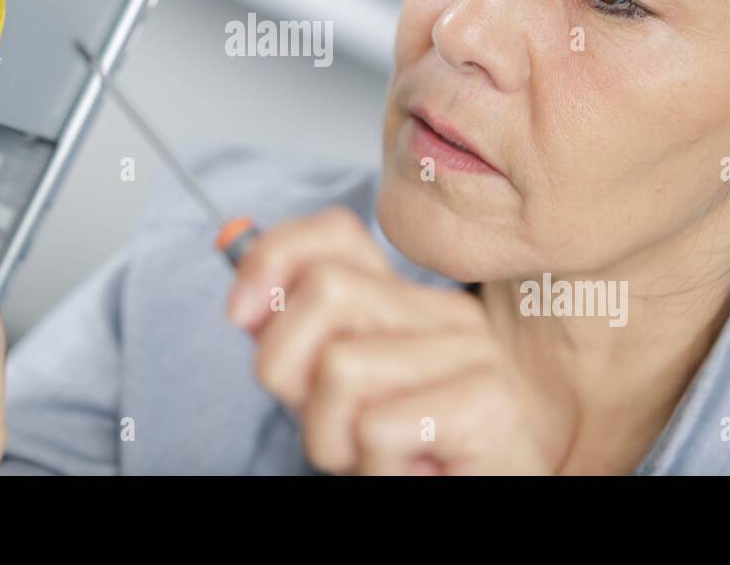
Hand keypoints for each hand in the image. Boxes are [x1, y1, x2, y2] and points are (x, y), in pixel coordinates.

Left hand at [226, 207, 572, 473]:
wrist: (485, 497)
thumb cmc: (404, 455)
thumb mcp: (332, 390)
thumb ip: (296, 341)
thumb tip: (245, 300)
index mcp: (406, 300)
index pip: (335, 232)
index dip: (272, 256)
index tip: (240, 313)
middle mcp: (444, 312)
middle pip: (326, 289)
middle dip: (291, 368)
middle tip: (331, 422)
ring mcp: (473, 352)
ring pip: (340, 365)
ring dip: (333, 435)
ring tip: (374, 452)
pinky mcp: (489, 403)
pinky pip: (377, 426)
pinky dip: (373, 465)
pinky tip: (409, 468)